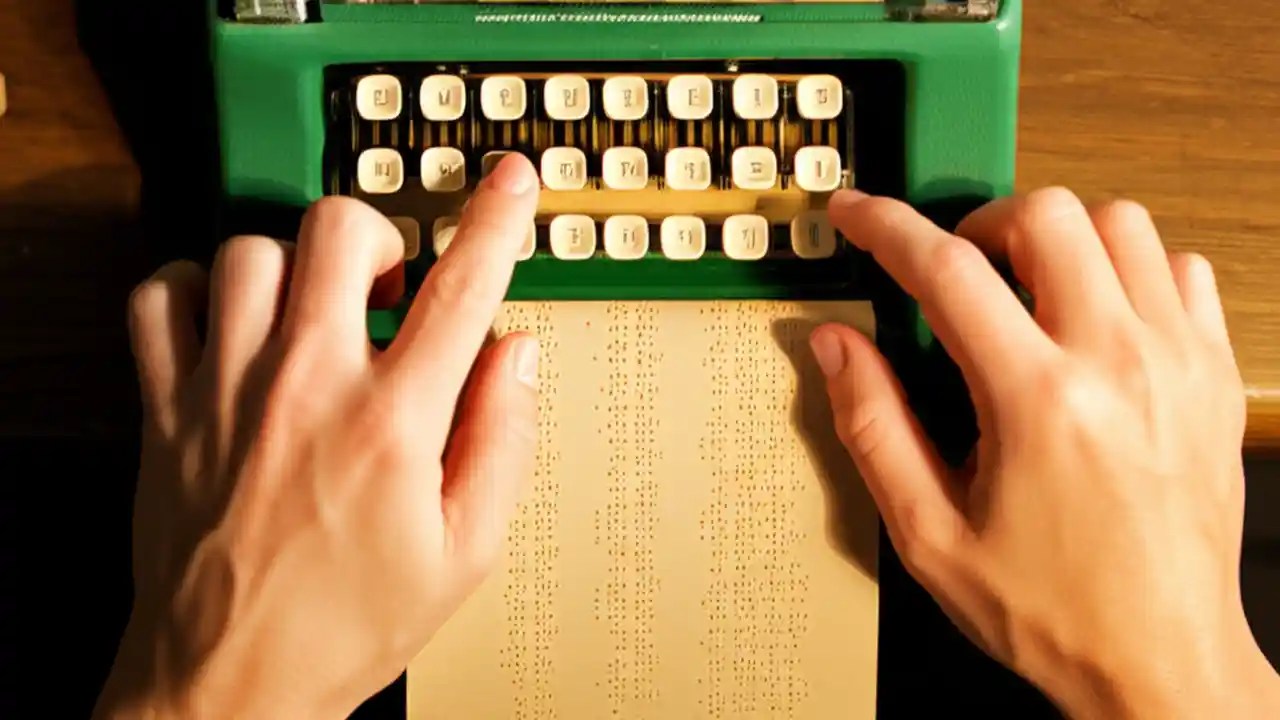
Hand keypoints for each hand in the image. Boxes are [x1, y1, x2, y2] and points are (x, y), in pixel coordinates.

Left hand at [95, 155, 542, 719]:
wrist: (231, 683)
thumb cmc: (345, 626)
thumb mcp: (465, 552)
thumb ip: (501, 441)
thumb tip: (515, 356)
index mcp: (392, 423)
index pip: (460, 288)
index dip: (495, 219)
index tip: (509, 181)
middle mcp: (306, 387)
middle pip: (339, 230)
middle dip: (377, 234)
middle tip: (385, 283)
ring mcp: (227, 390)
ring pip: (250, 249)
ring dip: (293, 264)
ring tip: (311, 310)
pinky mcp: (166, 407)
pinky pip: (159, 297)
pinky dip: (191, 289)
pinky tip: (228, 322)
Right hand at [811, 188, 1279, 718]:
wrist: (1163, 663)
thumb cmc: (1051, 610)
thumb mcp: (929, 533)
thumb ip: (874, 426)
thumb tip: (838, 345)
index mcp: (1037, 402)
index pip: (948, 270)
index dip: (887, 227)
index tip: (858, 214)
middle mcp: (1118, 363)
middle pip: (1048, 215)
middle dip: (982, 225)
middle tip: (958, 273)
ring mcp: (1178, 363)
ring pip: (1122, 224)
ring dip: (1058, 238)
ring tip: (1027, 289)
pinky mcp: (1215, 377)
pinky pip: (1183, 268)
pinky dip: (1132, 268)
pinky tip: (1098, 315)